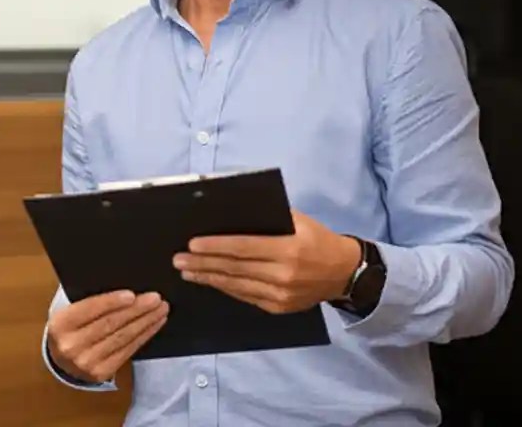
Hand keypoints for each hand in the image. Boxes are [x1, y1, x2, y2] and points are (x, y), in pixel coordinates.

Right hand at [46, 290, 168, 382]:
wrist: (61, 360)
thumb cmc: (70, 328)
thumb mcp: (70, 311)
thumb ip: (89, 302)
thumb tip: (125, 292)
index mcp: (60, 324)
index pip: (89, 309)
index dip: (112, 302)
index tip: (132, 295)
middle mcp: (71, 345)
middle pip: (110, 324)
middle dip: (136, 310)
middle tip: (155, 299)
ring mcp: (87, 362)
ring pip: (122, 337)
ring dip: (145, 322)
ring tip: (160, 310)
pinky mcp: (101, 372)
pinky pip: (127, 351)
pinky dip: (143, 336)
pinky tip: (154, 324)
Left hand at [173, 210, 361, 313]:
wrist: (343, 272)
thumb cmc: (317, 238)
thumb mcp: (299, 221)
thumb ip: (270, 218)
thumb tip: (231, 214)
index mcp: (289, 249)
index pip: (243, 248)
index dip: (216, 247)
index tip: (192, 245)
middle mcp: (283, 275)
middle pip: (234, 268)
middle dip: (203, 264)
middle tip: (178, 260)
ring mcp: (280, 296)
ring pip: (236, 286)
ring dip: (208, 278)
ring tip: (187, 272)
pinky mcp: (278, 308)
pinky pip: (245, 297)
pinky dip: (225, 288)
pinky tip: (210, 281)